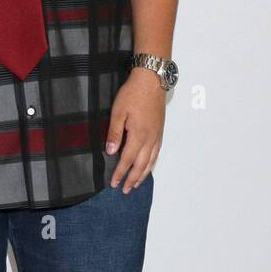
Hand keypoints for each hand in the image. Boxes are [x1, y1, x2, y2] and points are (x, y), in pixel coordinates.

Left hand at [106, 68, 165, 192]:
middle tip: (125, 190)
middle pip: (141, 165)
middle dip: (132, 179)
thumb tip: (110, 152)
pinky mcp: (159, 131)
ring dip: (143, 175)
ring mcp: (156, 136)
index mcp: (138, 135)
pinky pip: (157, 153)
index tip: (113, 183)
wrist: (151, 81)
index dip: (120, 173)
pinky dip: (152, 164)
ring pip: (151, 161)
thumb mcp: (118, 112)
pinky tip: (148, 167)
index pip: (127, 160)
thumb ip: (114, 133)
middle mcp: (150, 139)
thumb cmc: (133, 94)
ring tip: (136, 184)